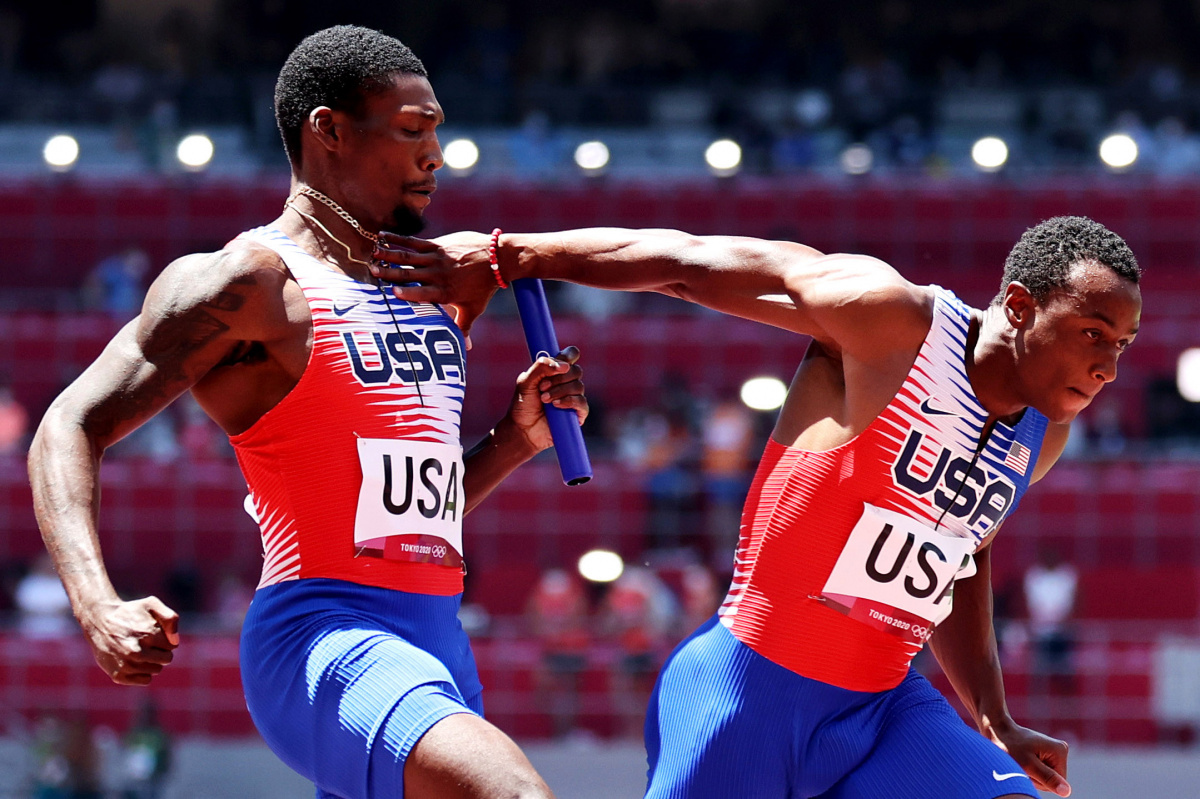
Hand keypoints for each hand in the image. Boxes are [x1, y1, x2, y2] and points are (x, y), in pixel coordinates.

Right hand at [80, 596, 179, 685]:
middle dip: (161, 651)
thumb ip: (170, 619)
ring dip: (151, 661)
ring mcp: (126, 665)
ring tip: (138, 650)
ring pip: (156, 670)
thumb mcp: (151, 604)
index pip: (172, 646)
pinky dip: (143, 672)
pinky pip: (145, 680)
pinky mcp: (118, 675)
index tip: (153, 633)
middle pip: (167, 660)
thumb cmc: (129, 612)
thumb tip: (175, 641)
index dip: (164, 639)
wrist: (98, 621)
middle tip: (147, 643)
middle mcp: (136, 652)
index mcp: (148, 634)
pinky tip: (133, 661)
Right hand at [371, 231, 496, 340]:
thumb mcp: (473, 309)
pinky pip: (415, 242)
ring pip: (409, 257)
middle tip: (372, 270)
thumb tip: (465, 349)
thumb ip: (463, 328)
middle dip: (391, 272)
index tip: (392, 292)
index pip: (423, 294)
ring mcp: (438, 259)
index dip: (408, 293)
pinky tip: (383, 235)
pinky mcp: (438, 245)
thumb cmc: (483, 287)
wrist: (497, 259)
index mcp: (444, 293)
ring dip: (390, 254)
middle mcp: (439, 275)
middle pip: (411, 274)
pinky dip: (398, 238)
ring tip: (373, 253)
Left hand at [500, 346, 587, 452]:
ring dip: (560, 391)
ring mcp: (573, 397)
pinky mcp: (577, 413)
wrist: (522, 429)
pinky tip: (556, 406)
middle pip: (576, 370)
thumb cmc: (523, 405)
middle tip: (542, 387)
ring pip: (579, 386)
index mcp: (556, 371)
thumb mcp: (525, 381)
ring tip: (544, 399)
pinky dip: (569, 401)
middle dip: (559, 378)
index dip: (569, 355)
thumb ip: (540, 367)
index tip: (560, 363)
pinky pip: (582, 403)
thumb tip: (563, 366)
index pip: (571, 355)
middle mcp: (567, 382)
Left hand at [986, 718, 1070, 795]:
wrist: (998, 730)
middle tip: (1022, 763)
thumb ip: (1047, 778)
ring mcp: (1053, 752)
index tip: (1027, 766)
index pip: (1058, 782)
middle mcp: (1060, 750)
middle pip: (1052, 780)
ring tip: (1020, 760)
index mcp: (1060, 751)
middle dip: (1035, 777)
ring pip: (1045, 777)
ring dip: (1031, 774)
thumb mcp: (1027, 765)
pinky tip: (1021, 760)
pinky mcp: (1045, 754)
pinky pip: (1040, 772)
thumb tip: (1067, 792)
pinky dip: (1029, 770)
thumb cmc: (1009, 746)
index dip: (1040, 780)